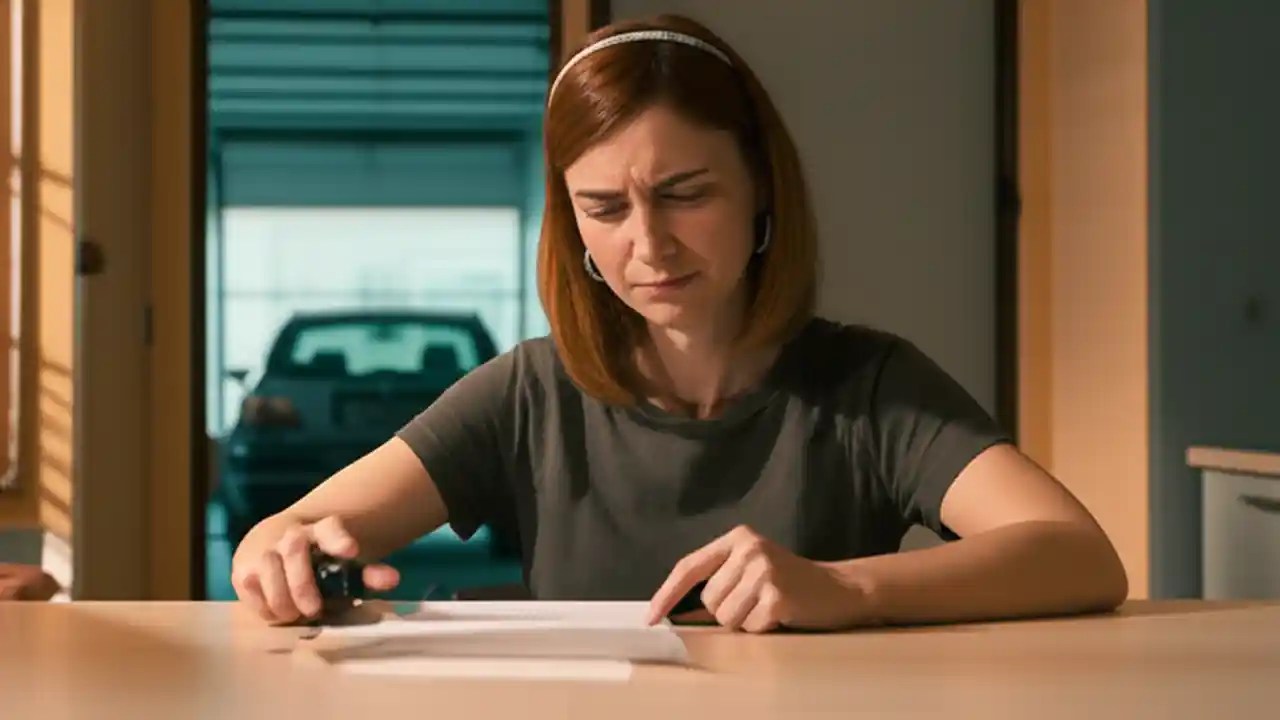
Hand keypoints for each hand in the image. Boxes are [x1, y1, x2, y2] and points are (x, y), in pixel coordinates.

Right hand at [231, 516, 399, 624]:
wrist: (272, 543)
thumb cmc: (315, 561)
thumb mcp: (342, 564)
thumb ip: (369, 573)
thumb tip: (392, 580)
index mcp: (321, 530)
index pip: (331, 528)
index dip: (340, 539)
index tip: (352, 551)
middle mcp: (290, 534)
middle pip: (295, 551)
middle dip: (303, 584)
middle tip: (313, 610)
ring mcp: (263, 549)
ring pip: (270, 573)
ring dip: (283, 601)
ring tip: (296, 614)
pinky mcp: (241, 569)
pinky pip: (252, 592)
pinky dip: (266, 607)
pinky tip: (278, 610)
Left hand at [647, 525, 869, 632]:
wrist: (838, 589)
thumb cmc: (788, 582)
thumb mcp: (750, 570)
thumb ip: (716, 582)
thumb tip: (673, 611)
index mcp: (738, 538)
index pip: (690, 566)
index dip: (667, 594)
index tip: (651, 617)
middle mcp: (748, 549)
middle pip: (709, 600)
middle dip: (727, 611)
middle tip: (756, 601)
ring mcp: (764, 570)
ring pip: (726, 617)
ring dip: (745, 621)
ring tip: (768, 606)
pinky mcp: (777, 595)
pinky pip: (750, 627)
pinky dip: (763, 628)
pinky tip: (781, 614)